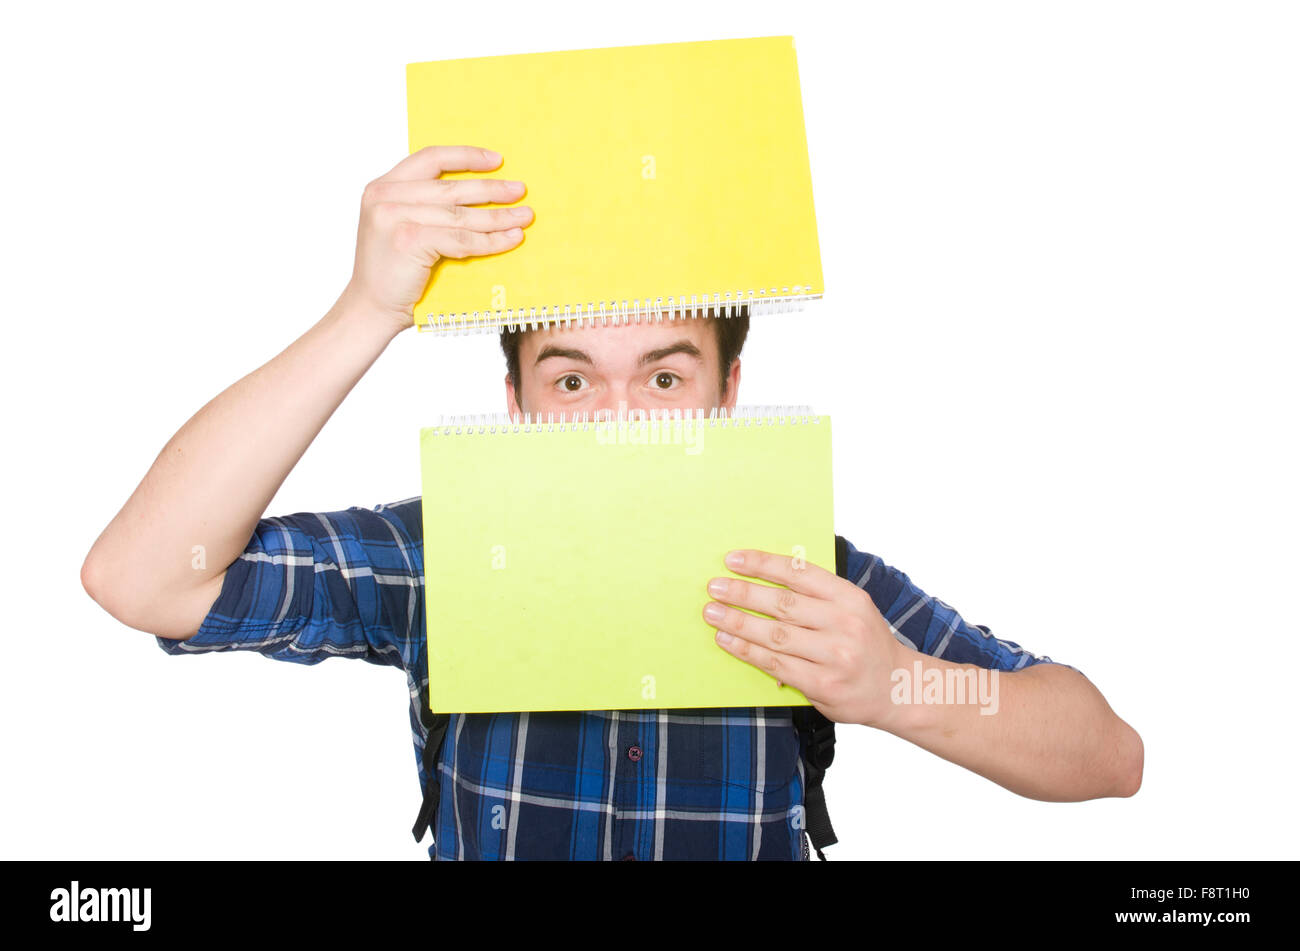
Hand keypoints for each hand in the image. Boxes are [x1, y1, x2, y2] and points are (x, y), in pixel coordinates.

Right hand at [342, 145, 533, 332]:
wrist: (370, 310)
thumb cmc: (393, 275)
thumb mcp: (400, 228)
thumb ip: (424, 207)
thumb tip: (478, 195)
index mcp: (383, 187)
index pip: (430, 158)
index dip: (465, 156)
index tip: (496, 160)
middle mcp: (385, 196)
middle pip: (451, 187)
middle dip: (491, 189)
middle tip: (520, 190)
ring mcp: (395, 216)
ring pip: (460, 215)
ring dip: (498, 216)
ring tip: (524, 217)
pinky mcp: (409, 239)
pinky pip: (461, 239)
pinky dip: (490, 241)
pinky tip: (511, 239)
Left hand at [702, 549, 905, 728]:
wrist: (899, 689)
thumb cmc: (866, 643)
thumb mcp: (852, 608)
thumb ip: (817, 595)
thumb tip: (764, 581)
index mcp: (850, 597)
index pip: (799, 573)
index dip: (763, 564)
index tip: (733, 559)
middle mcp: (844, 624)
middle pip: (783, 603)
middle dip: (743, 593)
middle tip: (714, 586)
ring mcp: (834, 656)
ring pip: (775, 635)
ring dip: (738, 622)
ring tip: (713, 612)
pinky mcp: (822, 685)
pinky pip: (776, 664)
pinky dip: (747, 651)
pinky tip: (727, 641)